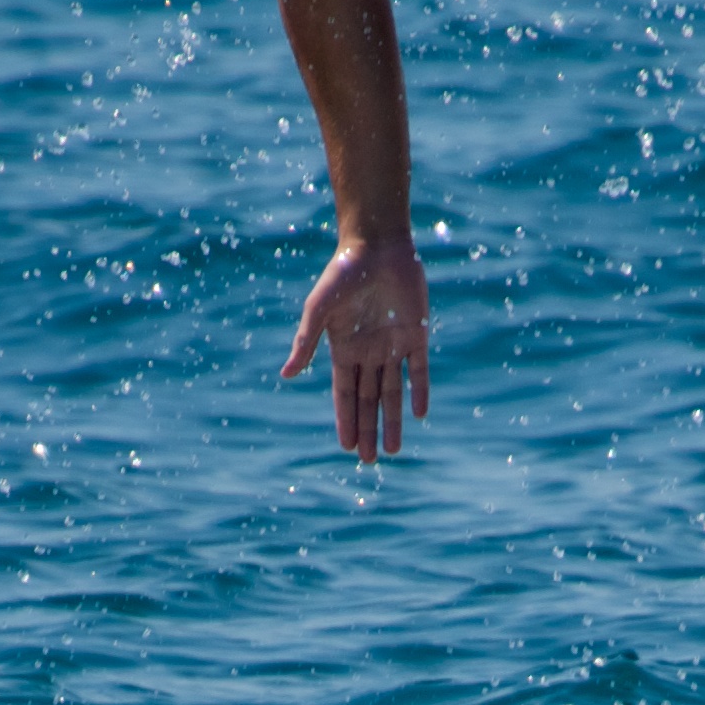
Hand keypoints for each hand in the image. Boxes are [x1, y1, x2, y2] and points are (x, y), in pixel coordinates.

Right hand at [281, 234, 432, 458]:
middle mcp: (369, 351)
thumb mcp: (319, 310)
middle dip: (368, 429)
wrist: (377, 244)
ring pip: (393, 391)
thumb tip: (285, 375)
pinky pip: (419, 369)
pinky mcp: (417, 332)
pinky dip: (419, 390)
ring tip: (393, 450)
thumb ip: (305, 342)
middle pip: (368, 399)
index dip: (345, 420)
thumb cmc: (342, 273)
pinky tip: (418, 414)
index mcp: (343, 348)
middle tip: (369, 461)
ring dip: (392, 420)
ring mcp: (394, 344)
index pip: (344, 394)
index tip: (346, 448)